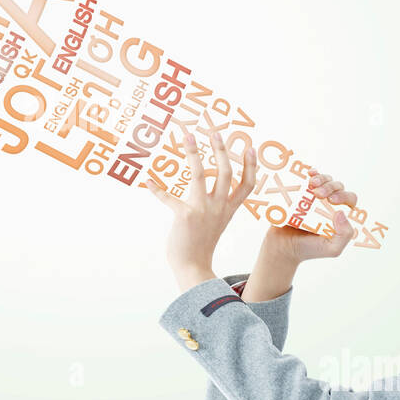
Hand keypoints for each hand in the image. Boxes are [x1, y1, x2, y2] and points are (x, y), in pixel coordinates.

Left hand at [147, 129, 256, 287]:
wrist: (193, 267)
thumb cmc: (201, 243)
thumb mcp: (216, 222)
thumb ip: (217, 204)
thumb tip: (207, 181)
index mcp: (229, 209)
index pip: (247, 185)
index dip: (251, 166)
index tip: (250, 148)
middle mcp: (219, 207)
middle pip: (225, 172)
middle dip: (221, 150)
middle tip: (215, 132)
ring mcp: (203, 210)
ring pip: (200, 175)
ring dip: (193, 154)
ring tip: (188, 136)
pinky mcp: (185, 215)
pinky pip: (168, 197)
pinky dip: (157, 189)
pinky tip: (147, 180)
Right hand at [262, 168, 357, 263]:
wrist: (283, 247)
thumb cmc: (309, 249)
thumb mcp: (332, 249)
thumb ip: (344, 235)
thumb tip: (342, 213)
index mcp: (340, 215)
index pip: (349, 200)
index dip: (344, 196)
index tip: (332, 201)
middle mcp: (329, 204)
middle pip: (338, 187)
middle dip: (330, 187)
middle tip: (318, 194)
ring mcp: (315, 197)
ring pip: (326, 180)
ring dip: (322, 179)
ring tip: (312, 184)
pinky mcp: (302, 192)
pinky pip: (311, 178)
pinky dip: (313, 172)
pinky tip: (310, 173)